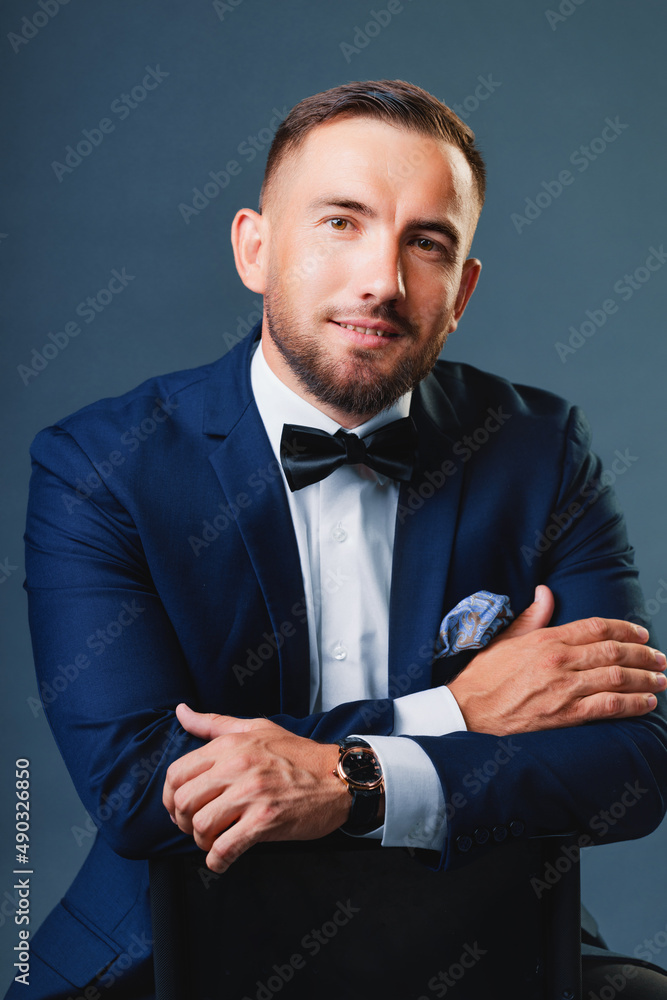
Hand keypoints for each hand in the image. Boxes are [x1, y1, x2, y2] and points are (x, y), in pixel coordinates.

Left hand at [162, 704, 350, 871]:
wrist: (338, 778)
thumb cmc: (297, 754)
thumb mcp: (256, 728)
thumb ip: (214, 724)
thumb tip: (181, 712)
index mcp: (231, 745)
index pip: (177, 773)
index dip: (170, 797)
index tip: (179, 808)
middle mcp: (237, 766)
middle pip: (183, 802)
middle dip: (183, 821)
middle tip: (197, 827)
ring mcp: (252, 794)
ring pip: (200, 826)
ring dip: (202, 841)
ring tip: (214, 841)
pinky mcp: (265, 820)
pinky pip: (225, 848)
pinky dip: (217, 860)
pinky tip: (223, 859)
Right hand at [447, 585, 666, 734]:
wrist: (468, 710)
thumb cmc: (485, 675)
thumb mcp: (506, 638)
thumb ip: (533, 616)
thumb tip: (545, 592)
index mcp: (547, 639)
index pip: (597, 627)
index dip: (626, 628)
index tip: (642, 633)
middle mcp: (559, 660)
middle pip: (614, 651)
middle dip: (643, 654)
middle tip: (660, 658)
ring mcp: (564, 688)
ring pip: (617, 677)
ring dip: (644, 678)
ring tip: (660, 680)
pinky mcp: (565, 714)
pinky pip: (608, 706)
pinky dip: (632, 704)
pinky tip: (645, 703)